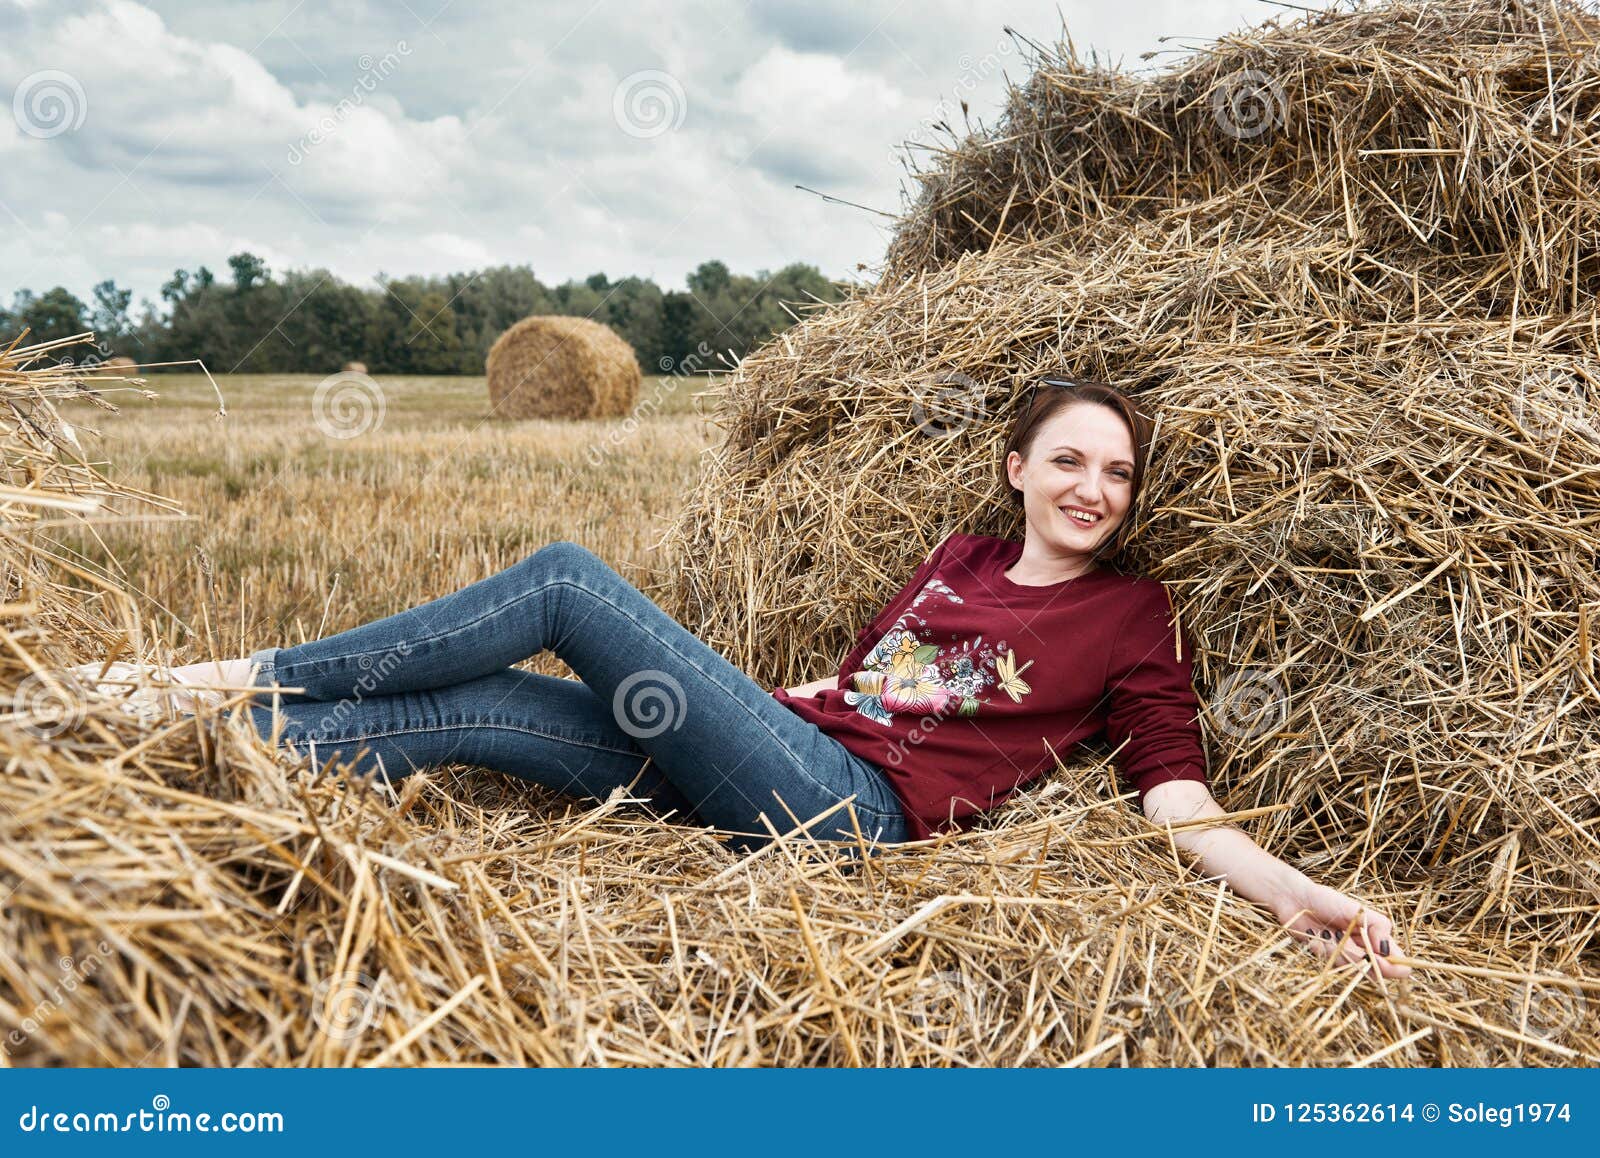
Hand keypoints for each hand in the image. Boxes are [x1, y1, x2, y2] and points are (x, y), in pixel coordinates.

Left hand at [1272, 879, 1411, 979]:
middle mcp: (1364, 950)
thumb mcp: (1357, 909)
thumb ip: (1378, 927)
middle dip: (1363, 962)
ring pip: (1353, 970)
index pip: (1397, 962)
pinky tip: (1315, 937)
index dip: (1393, 967)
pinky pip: (1332, 964)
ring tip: (1329, 934)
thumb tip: (1388, 951)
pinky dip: (1324, 951)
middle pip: (1377, 973)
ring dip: (1341, 954)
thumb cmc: (1327, 900)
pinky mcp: (1328, 959)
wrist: (1295, 900)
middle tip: (1346, 943)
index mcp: (1377, 937)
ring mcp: (1345, 956)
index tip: (1378, 960)